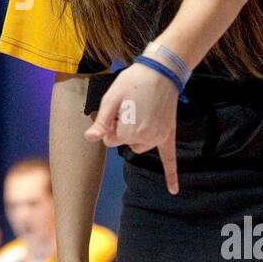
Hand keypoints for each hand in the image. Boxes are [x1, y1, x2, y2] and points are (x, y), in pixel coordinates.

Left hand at [83, 61, 180, 194]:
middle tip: (130, 105)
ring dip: (136, 134)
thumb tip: (89, 139)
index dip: (109, 123)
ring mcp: (159, 138)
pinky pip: (169, 159)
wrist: (161, 71)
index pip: (109, 139)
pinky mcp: (168, 134)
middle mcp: (145, 139)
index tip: (116, 107)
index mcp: (128, 133)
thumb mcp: (111, 99)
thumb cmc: (132, 82)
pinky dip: (171, 176)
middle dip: (122, 128)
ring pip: (139, 145)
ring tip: (140, 110)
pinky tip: (173, 191)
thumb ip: (101, 122)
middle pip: (124, 142)